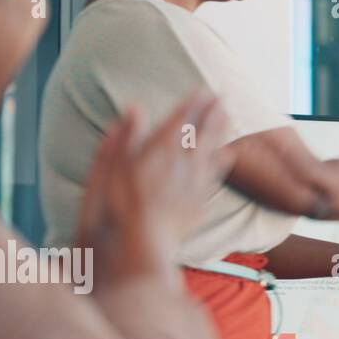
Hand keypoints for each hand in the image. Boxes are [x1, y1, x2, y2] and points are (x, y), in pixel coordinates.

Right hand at [76, 90, 232, 283]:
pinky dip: (222, 161)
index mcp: (159, 151)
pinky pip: (215, 175)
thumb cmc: (115, 208)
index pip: (181, 121)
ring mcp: (193, 184)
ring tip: (229, 117)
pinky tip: (227, 156)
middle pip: (203, 133)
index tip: (204, 90)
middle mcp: (182, 164)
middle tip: (224, 97)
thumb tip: (135, 109)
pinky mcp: (198, 204)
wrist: (138, 248)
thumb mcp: (109, 168)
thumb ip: (124, 137)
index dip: (193, 105)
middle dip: (213, 113)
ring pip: (214, 150)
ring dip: (222, 132)